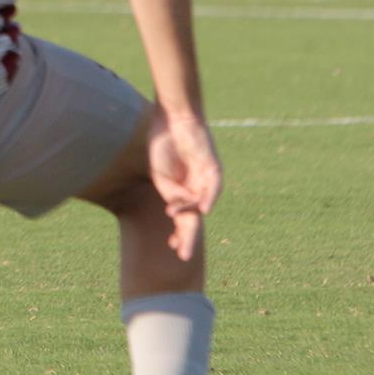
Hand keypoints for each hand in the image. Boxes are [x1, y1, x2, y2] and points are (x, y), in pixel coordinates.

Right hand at [147, 108, 221, 260]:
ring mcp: (206, 179)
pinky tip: (202, 210)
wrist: (171, 118)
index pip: (183, 218)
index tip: (172, 248)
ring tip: (182, 237)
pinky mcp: (213, 167)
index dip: (179, 233)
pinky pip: (212, 186)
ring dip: (190, 221)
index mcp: (183, 192)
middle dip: (188, 237)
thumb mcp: (161, 174)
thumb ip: (171, 192)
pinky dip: (207, 198)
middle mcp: (197, 189)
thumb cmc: (163, 144)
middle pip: (195, 218)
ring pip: (201, 205)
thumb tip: (178, 210)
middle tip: (183, 256)